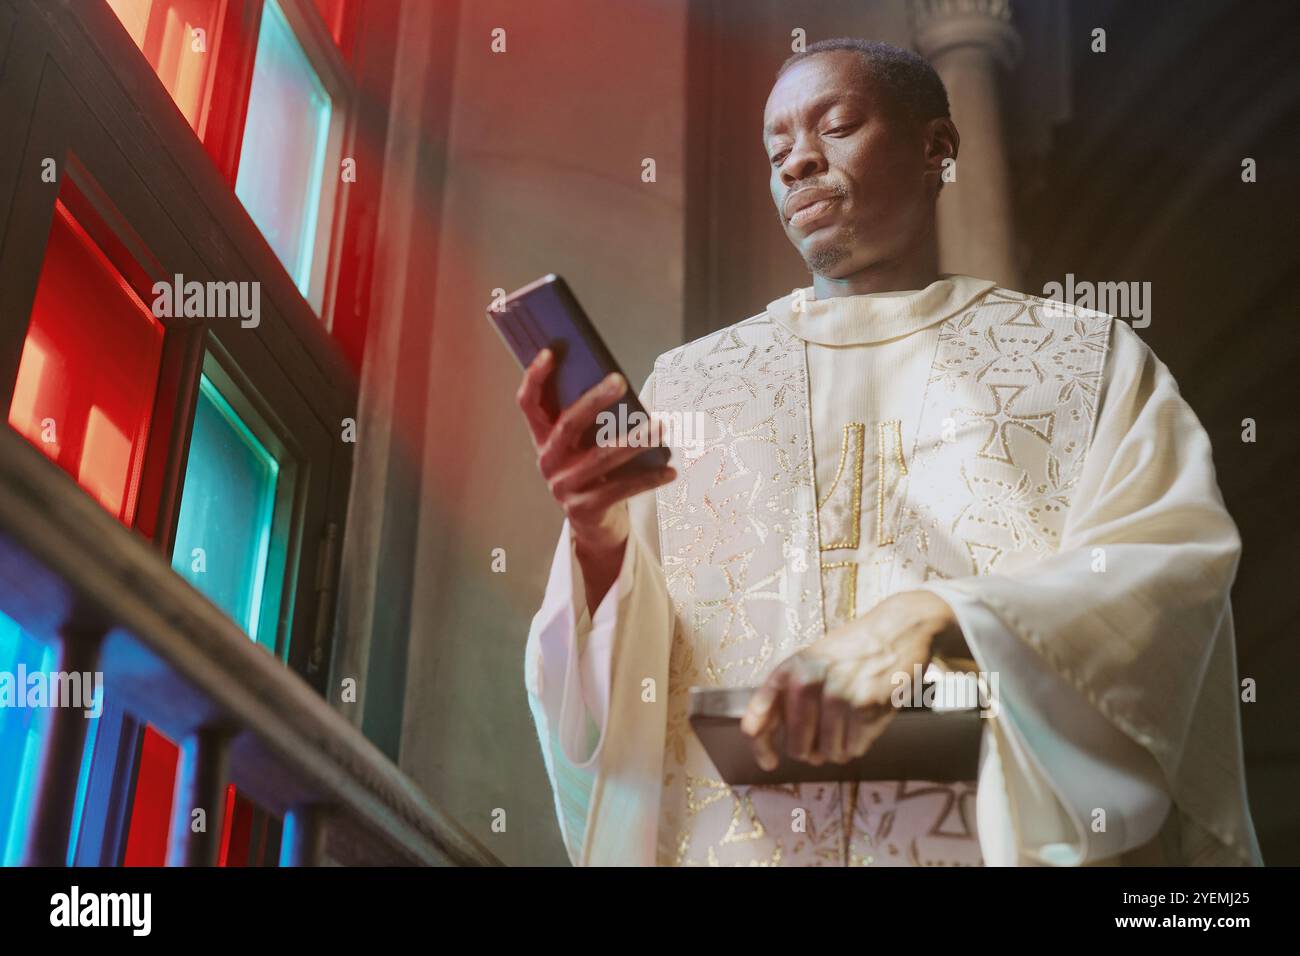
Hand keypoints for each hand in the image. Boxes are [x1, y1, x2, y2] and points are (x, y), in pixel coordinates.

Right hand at [516, 349, 675, 609]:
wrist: (595, 523)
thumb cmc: (595, 470)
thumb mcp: (586, 443)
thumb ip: (594, 418)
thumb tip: (619, 383)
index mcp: (543, 438)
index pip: (529, 404)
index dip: (535, 378)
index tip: (550, 352)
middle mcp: (547, 461)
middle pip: (568, 425)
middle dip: (593, 400)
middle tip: (619, 380)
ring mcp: (563, 487)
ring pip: (601, 457)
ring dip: (635, 439)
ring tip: (663, 425)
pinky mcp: (584, 508)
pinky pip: (620, 489)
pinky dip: (649, 478)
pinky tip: (670, 469)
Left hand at [739, 591, 959, 770]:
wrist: (897, 630)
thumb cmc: (851, 651)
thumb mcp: (810, 662)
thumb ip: (786, 695)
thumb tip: (767, 740)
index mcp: (790, 670)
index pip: (759, 718)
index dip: (761, 747)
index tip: (769, 762)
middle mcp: (808, 682)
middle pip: (797, 748)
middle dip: (810, 750)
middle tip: (824, 736)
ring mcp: (838, 695)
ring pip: (828, 754)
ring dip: (838, 748)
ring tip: (848, 721)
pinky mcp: (866, 707)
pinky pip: (854, 750)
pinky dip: (859, 743)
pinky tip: (864, 720)